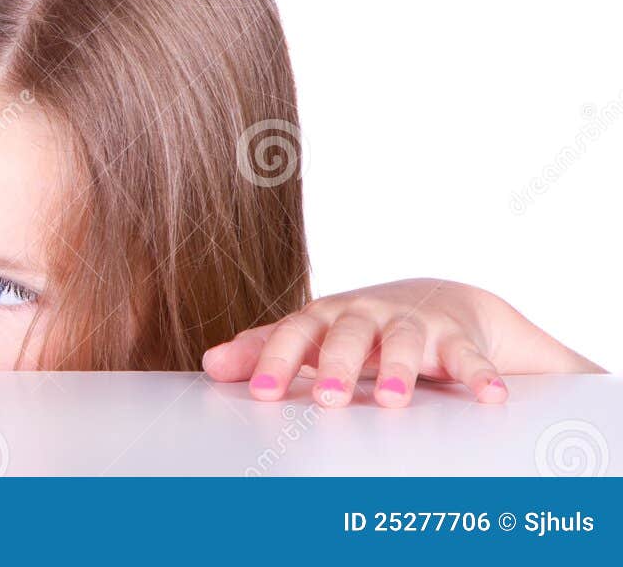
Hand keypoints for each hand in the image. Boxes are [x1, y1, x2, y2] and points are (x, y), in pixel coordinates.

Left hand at [201, 277, 605, 407]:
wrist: (439, 297)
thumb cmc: (360, 326)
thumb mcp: (312, 334)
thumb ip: (264, 349)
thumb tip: (210, 363)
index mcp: (326, 317)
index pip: (295, 334)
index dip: (276, 361)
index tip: (260, 394)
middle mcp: (366, 315)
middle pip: (349, 334)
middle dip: (337, 365)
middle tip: (328, 400)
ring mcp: (412, 322)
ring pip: (405, 342)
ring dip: (400, 371)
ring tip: (392, 402)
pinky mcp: (456, 336)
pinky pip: (470, 355)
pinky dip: (481, 373)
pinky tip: (490, 396)